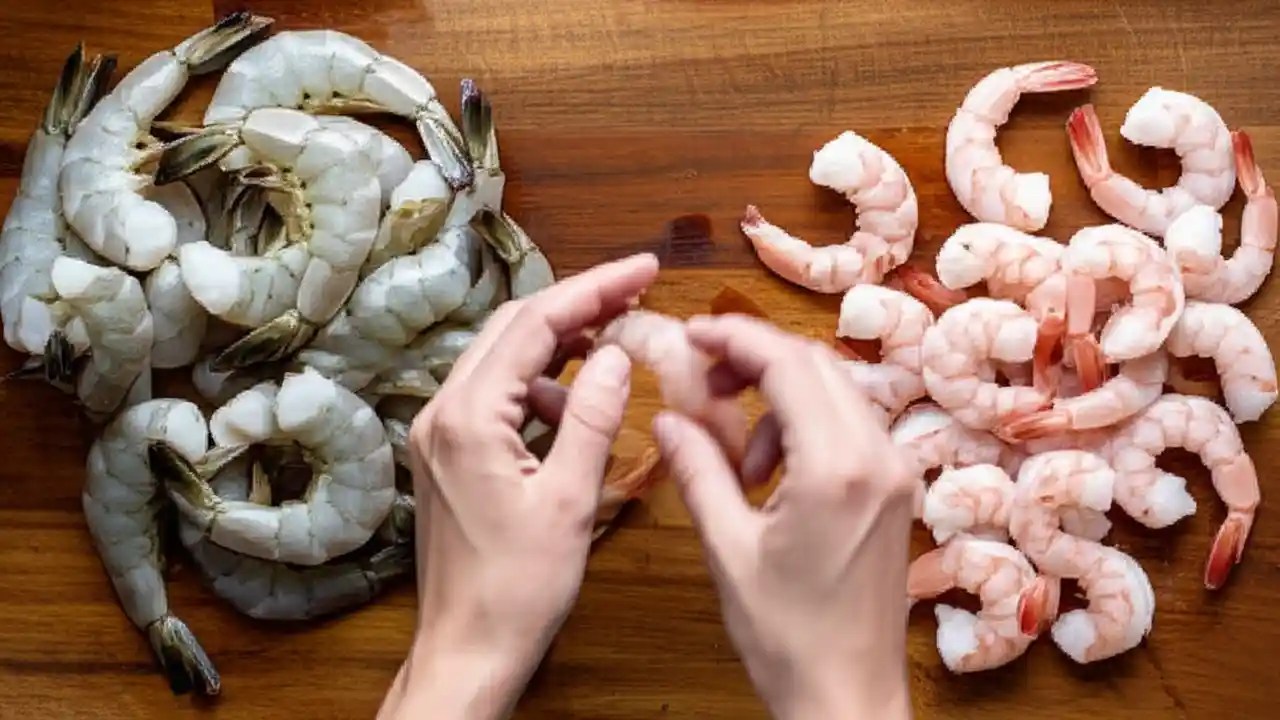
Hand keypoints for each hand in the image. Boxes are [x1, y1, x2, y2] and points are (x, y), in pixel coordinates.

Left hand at [377, 253, 658, 719]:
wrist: (467, 651)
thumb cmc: (517, 589)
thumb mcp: (569, 501)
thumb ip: (594, 418)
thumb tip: (616, 352)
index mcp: (468, 418)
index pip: (535, 324)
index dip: (594, 288)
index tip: (644, 269)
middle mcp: (442, 413)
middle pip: (514, 329)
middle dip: (578, 304)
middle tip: (638, 291)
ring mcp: (439, 433)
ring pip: (505, 360)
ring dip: (561, 347)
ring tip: (618, 348)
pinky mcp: (448, 455)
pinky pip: (498, 398)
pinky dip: (542, 390)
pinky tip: (578, 410)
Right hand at [654, 314, 915, 719]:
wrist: (847, 698)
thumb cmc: (787, 637)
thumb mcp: (727, 549)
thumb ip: (697, 470)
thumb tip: (668, 418)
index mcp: (836, 469)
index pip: (787, 363)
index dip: (734, 337)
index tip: (692, 336)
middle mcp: (879, 458)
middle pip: (816, 363)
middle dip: (755, 358)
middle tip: (704, 381)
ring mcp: (897, 472)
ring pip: (835, 390)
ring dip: (779, 396)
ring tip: (737, 458)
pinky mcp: (898, 490)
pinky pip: (849, 425)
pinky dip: (804, 425)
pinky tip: (771, 474)